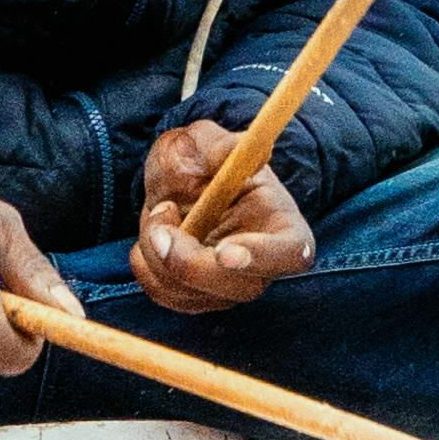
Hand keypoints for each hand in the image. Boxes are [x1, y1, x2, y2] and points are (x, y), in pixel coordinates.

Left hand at [133, 117, 315, 314]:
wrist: (172, 180)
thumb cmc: (197, 159)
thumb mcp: (205, 140)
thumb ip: (223, 145)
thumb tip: (251, 149)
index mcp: (281, 222)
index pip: (292, 253)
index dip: (263, 257)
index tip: (224, 251)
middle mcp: (261, 264)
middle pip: (242, 287)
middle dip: (191, 262)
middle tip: (163, 220)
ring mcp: (229, 287)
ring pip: (195, 294)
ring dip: (159, 252)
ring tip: (162, 209)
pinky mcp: (196, 298)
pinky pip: (167, 295)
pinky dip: (146, 264)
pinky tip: (154, 234)